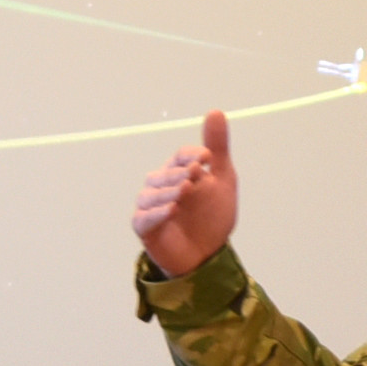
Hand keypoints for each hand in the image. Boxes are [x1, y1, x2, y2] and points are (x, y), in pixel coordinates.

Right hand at [131, 111, 239, 277]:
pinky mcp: (144, 228)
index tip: (206, 158)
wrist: (209, 254)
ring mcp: (150, 206)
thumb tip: (215, 111)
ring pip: (152, 195)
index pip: (180, 156)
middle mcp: (160, 186)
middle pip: (164, 174)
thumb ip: (218, 147)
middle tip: (196, 173)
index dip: (191, 155)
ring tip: (186, 191)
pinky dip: (158, 213)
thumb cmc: (212, 215)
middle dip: (179, 172)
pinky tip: (173, 210)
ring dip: (169, 191)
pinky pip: (145, 218)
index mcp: (177, 171)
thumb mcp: (222, 178)